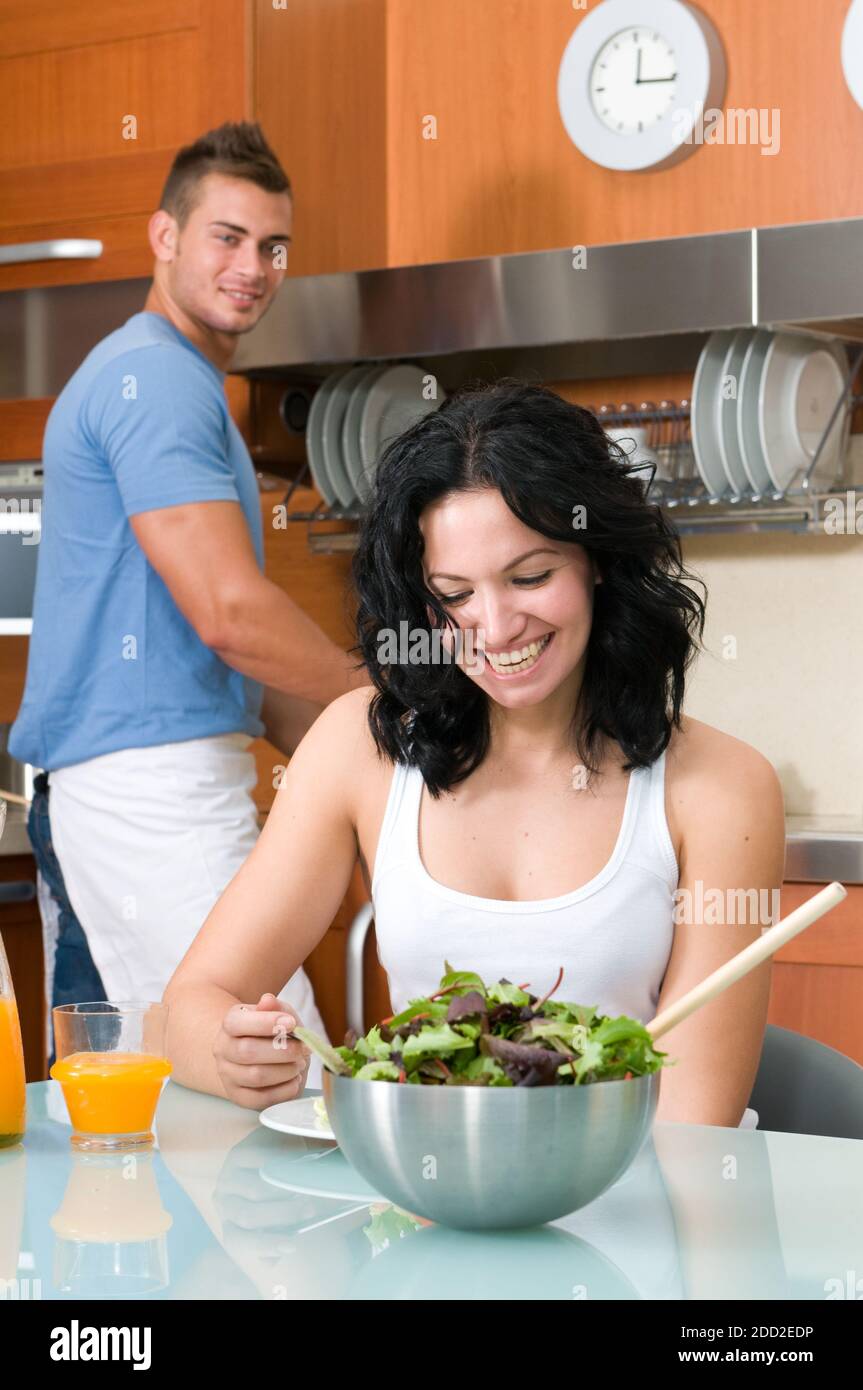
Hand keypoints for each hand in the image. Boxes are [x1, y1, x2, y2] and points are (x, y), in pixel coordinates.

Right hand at [214, 992, 311, 1110]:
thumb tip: (268, 1000)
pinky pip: (260, 1099)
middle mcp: (223, 1049)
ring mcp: (228, 1075)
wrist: (256, 1053)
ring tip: (299, 1064)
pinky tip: (294, 1080)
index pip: (238, 1023)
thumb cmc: (270, 1032)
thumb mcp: (277, 1014)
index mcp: (230, 1024)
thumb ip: (276, 1007)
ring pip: (256, 1076)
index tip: (292, 1023)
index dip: (266, 1023)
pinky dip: (283, 1091)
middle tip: (304, 1049)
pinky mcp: (238, 1097)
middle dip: (283, 1051)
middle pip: (248, 1052)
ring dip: (286, 1070)